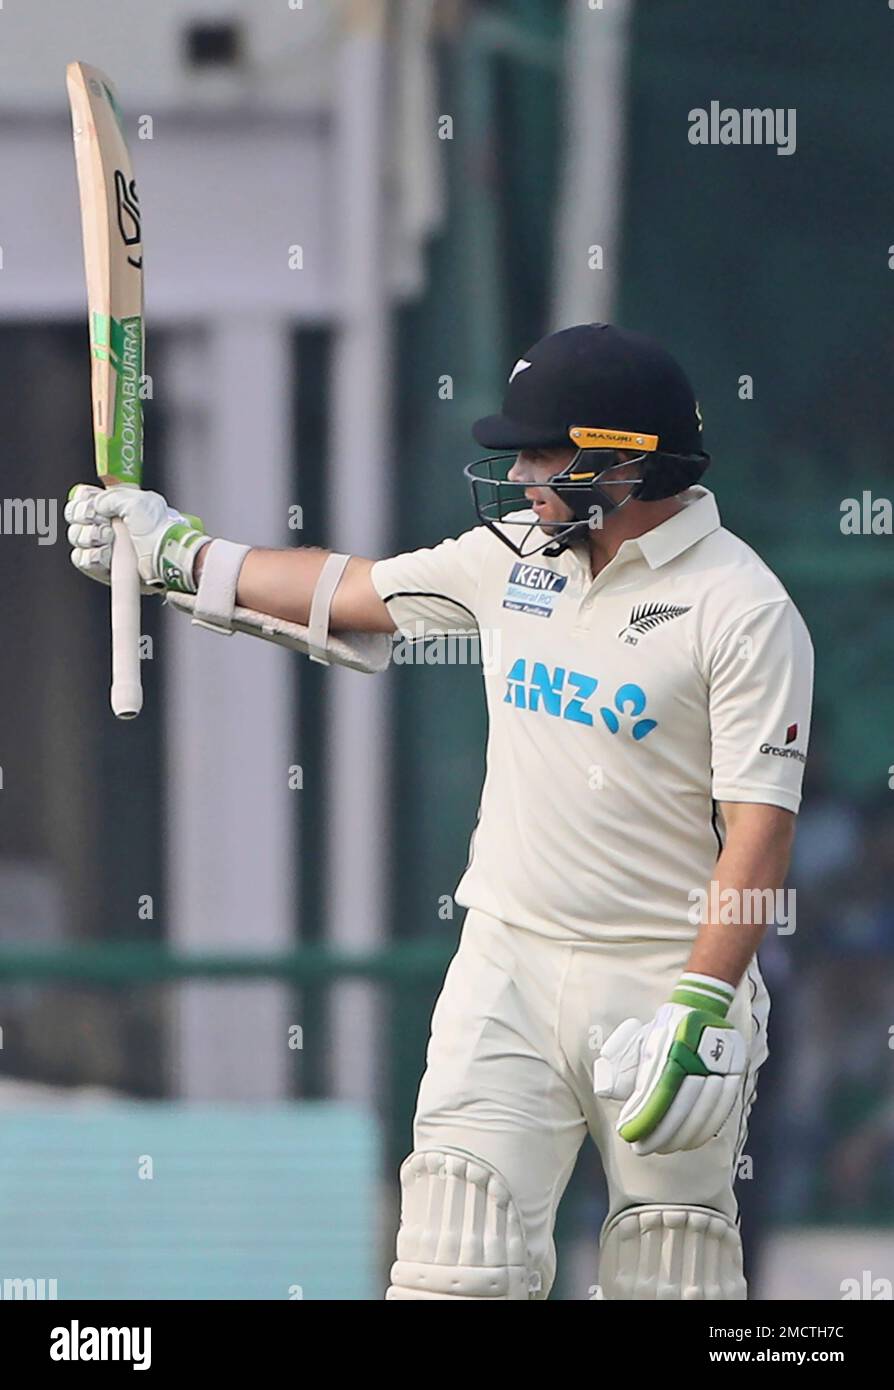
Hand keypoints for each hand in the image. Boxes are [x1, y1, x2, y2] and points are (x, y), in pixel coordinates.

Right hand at [66, 484, 207, 593]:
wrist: (164, 555)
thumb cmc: (157, 529)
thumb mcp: (137, 502)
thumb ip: (110, 497)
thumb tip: (95, 503)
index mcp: (114, 505)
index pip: (81, 498)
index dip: (82, 502)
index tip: (92, 507)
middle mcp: (106, 524)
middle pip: (74, 517)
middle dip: (85, 518)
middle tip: (104, 524)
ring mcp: (102, 545)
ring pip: (76, 538)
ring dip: (90, 537)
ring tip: (109, 540)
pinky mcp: (101, 567)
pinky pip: (81, 559)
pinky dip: (91, 556)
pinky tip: (106, 554)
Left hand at [593, 992, 746, 1155]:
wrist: (701, 1007)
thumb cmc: (664, 1029)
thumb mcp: (638, 1039)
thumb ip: (624, 1064)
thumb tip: (609, 1093)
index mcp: (672, 1042)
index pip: (659, 1090)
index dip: (645, 1117)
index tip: (630, 1135)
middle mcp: (699, 1053)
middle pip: (681, 1106)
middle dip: (661, 1133)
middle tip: (644, 1148)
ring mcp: (721, 1064)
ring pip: (703, 1112)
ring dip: (682, 1137)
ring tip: (663, 1148)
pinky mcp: (736, 1072)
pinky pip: (722, 1111)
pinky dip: (704, 1131)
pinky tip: (689, 1142)